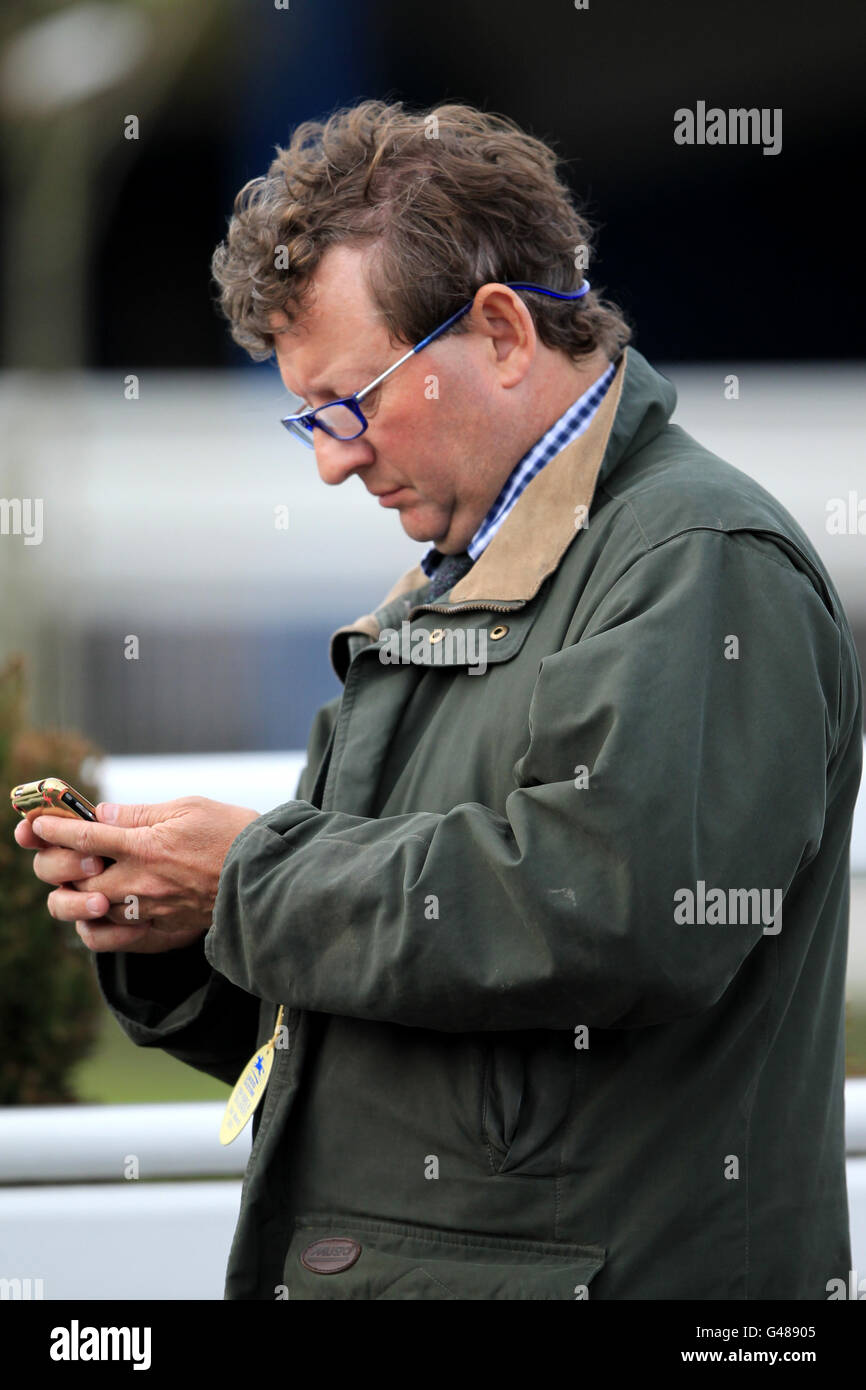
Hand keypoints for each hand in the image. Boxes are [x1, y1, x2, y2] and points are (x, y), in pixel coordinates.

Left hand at [13, 796, 259, 953]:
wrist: (268, 877)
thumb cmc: (233, 834)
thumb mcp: (188, 808)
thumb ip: (140, 814)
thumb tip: (104, 815)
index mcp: (145, 847)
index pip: (85, 837)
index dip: (54, 828)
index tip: (37, 823)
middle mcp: (141, 883)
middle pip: (77, 879)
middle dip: (59, 865)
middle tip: (61, 855)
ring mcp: (150, 912)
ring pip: (90, 912)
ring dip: (76, 897)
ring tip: (79, 884)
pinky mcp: (162, 934)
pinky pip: (112, 942)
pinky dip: (94, 931)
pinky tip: (96, 916)